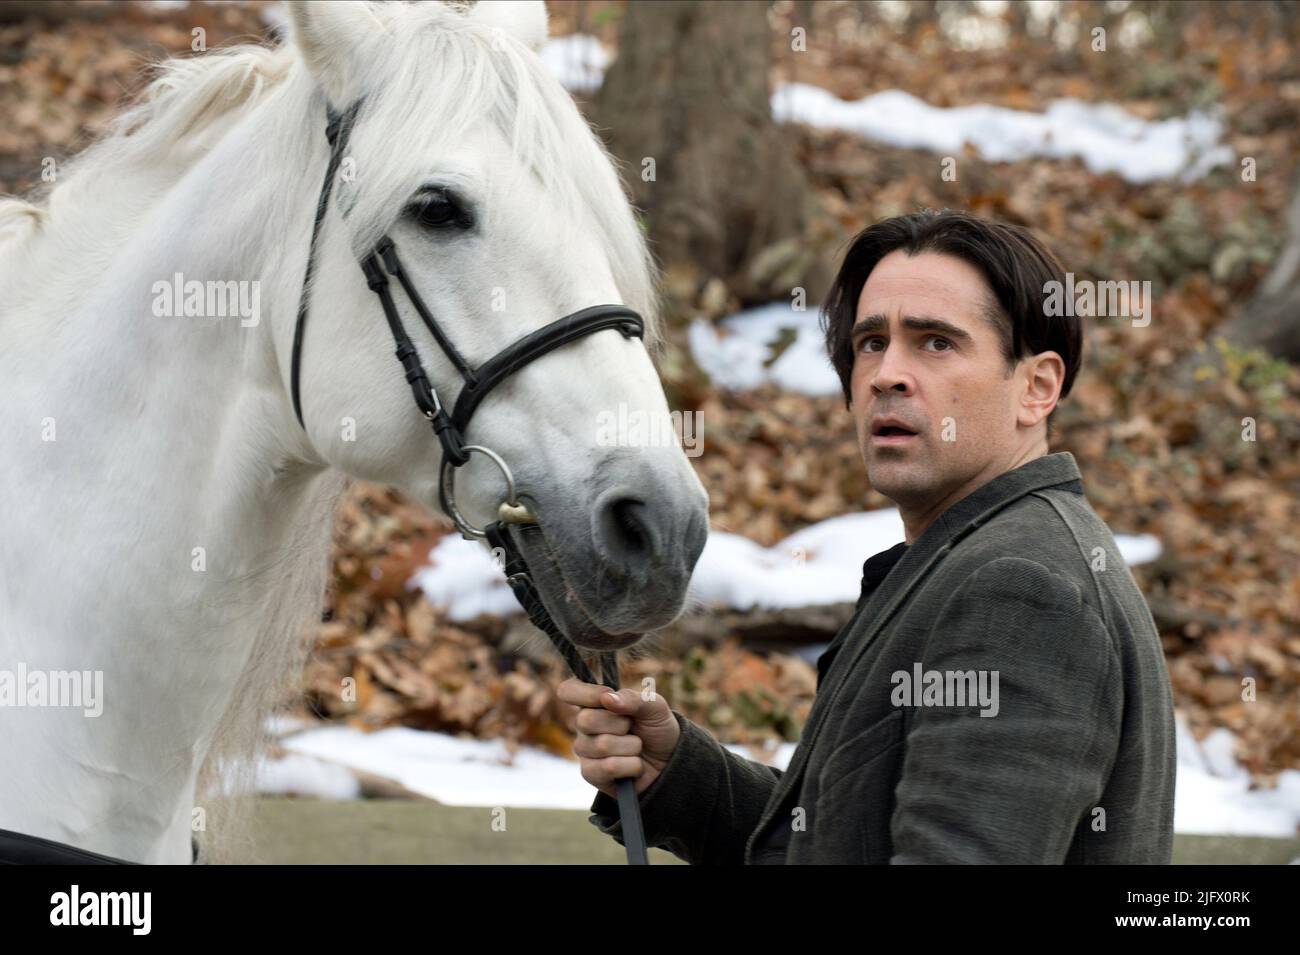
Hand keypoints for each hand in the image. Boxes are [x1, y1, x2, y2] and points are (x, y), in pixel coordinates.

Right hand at [557, 679, 680, 798]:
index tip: (607, 696)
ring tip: (636, 748)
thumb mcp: (654, 707)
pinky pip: (608, 767)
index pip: (568, 691)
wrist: (668, 763)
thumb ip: (633, 699)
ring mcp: (585, 751)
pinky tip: (633, 766)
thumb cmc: (656, 729)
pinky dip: (631, 766)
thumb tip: (607, 698)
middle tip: (632, 728)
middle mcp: (583, 726)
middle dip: (620, 724)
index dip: (585, 693)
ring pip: (602, 745)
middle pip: (586, 720)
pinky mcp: (591, 774)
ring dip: (631, 747)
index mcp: (594, 703)